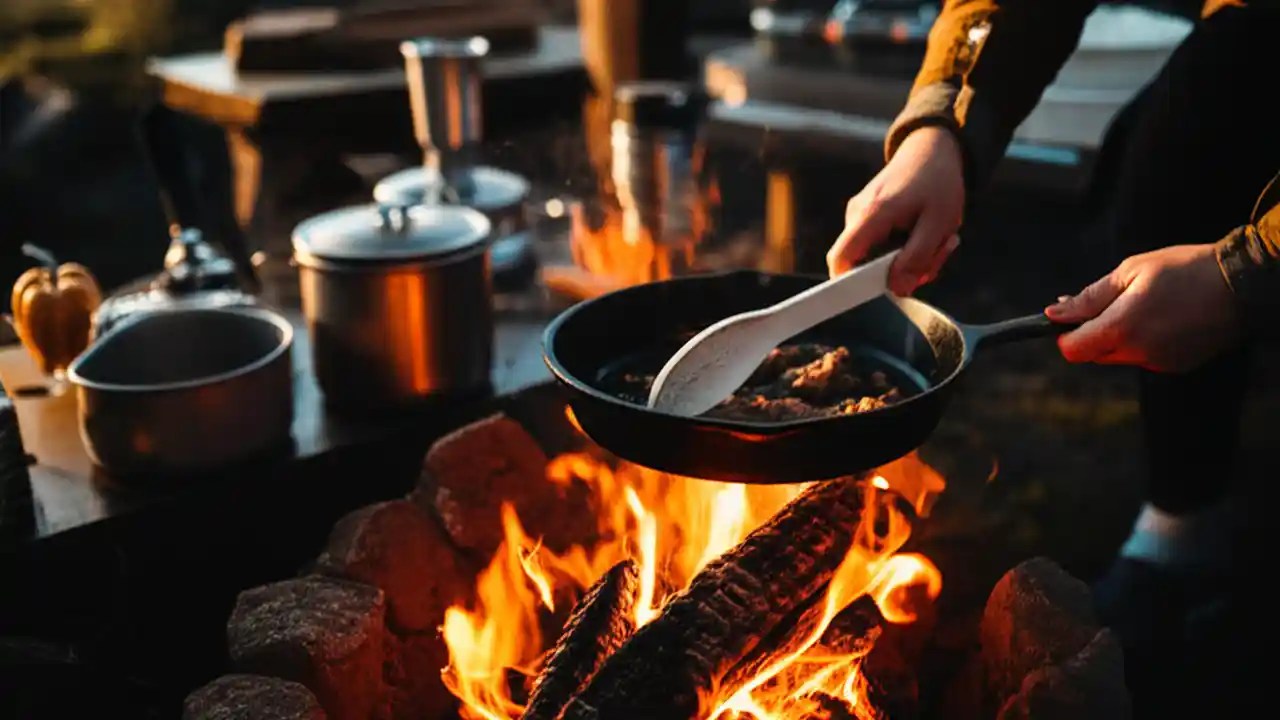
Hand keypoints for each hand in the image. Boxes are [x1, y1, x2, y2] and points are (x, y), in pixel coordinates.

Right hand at [827, 126, 964, 294]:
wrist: (934, 148)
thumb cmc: (938, 181)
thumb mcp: (940, 222)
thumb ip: (918, 257)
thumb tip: (897, 288)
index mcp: (872, 214)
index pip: (841, 258)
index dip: (847, 284)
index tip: (873, 294)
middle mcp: (857, 215)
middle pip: (861, 264)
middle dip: (898, 272)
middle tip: (934, 257)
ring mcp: (859, 215)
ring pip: (873, 257)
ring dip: (907, 260)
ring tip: (935, 240)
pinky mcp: (867, 217)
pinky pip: (878, 246)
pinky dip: (904, 249)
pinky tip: (924, 234)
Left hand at [1045, 245, 1240, 371]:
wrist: (1239, 283)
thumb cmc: (1183, 269)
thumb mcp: (1130, 272)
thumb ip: (1089, 298)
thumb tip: (1055, 313)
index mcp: (1121, 328)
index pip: (1073, 349)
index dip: (1065, 334)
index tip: (1070, 317)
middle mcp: (1138, 353)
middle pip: (1094, 353)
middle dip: (1093, 332)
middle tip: (1111, 302)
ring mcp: (1158, 362)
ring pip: (1120, 355)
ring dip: (1119, 336)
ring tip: (1143, 305)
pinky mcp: (1175, 365)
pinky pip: (1145, 357)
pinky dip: (1144, 341)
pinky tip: (1163, 317)